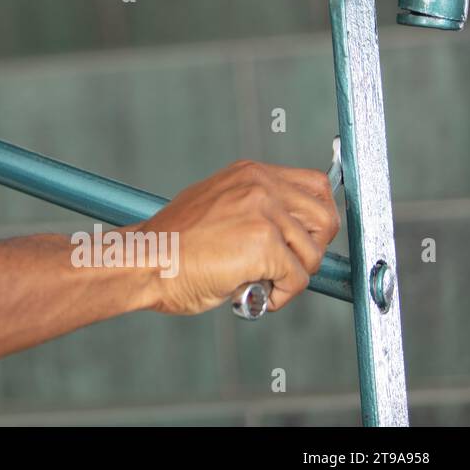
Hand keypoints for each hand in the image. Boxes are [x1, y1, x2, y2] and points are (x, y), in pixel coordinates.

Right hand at [137, 159, 340, 315]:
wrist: (145, 262)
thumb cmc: (172, 245)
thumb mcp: (216, 206)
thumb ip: (254, 208)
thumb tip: (289, 230)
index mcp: (248, 174)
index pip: (314, 185)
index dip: (314, 219)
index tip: (304, 239)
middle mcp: (258, 186)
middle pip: (325, 217)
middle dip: (312, 249)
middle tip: (286, 266)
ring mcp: (262, 213)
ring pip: (312, 254)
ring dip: (292, 276)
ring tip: (259, 281)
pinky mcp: (263, 244)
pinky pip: (297, 279)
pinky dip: (280, 295)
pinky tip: (250, 291)